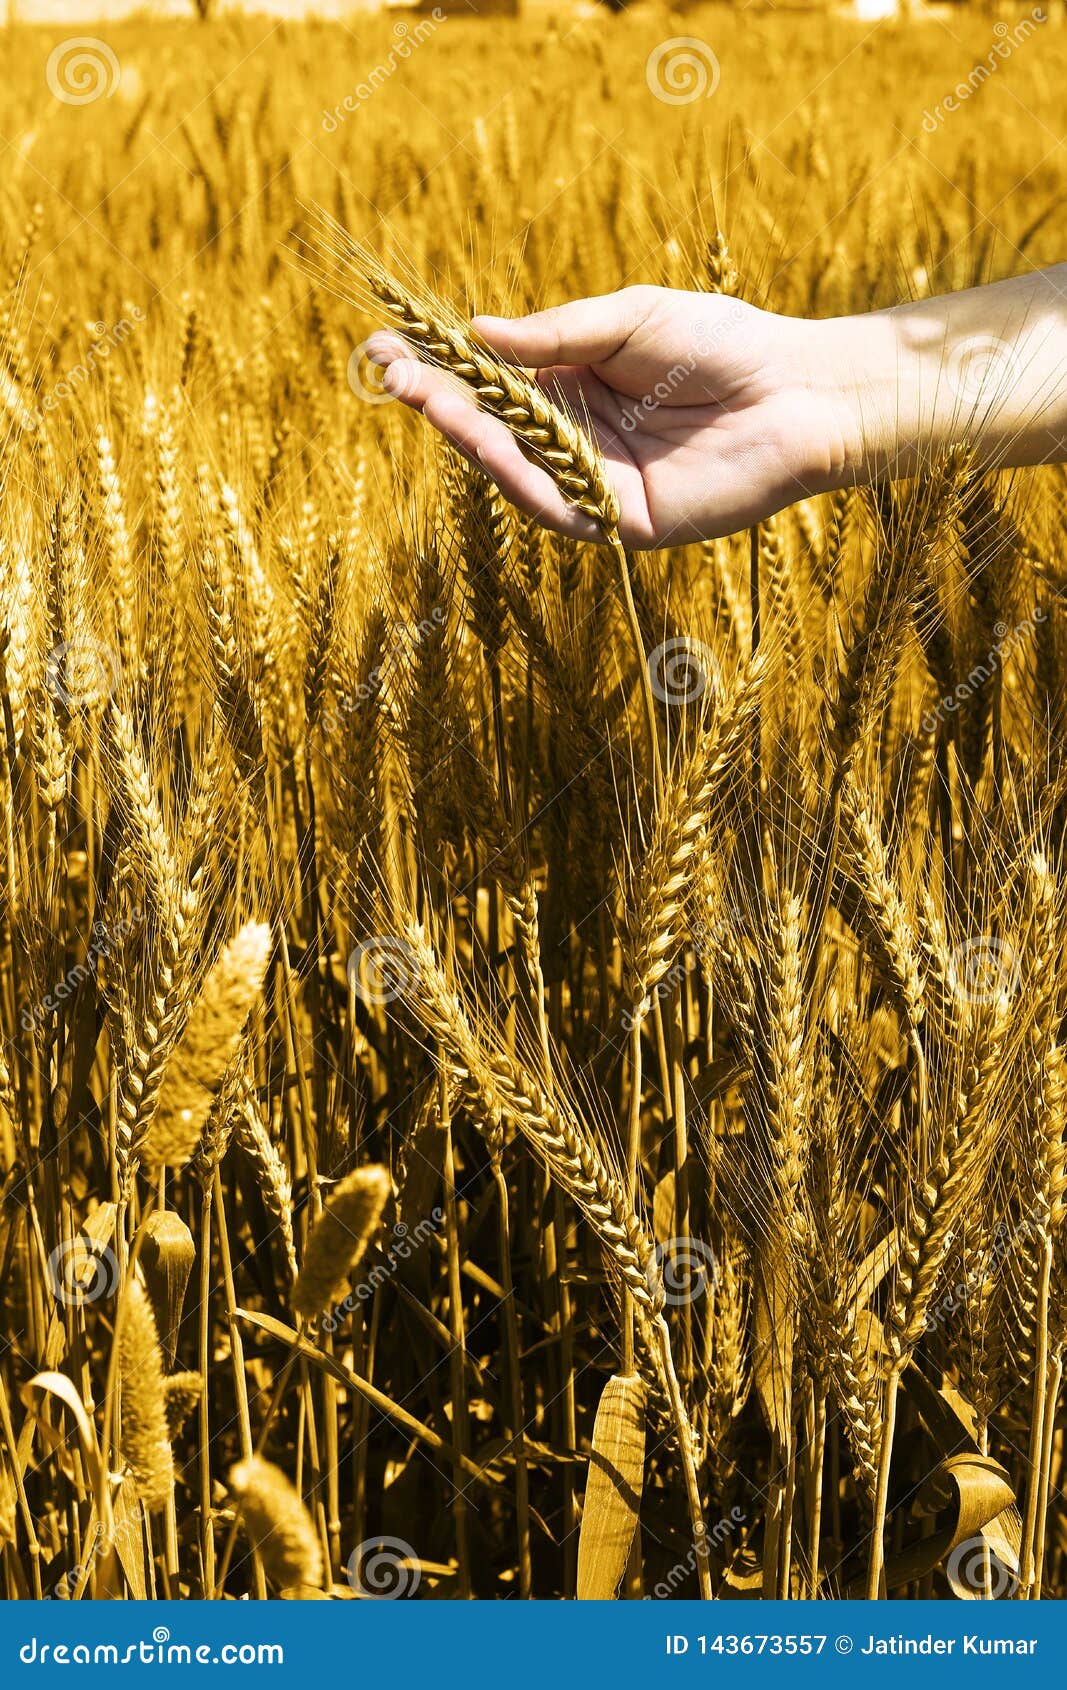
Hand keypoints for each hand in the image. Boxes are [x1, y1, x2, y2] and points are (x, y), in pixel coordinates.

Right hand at [366, 285, 854, 547]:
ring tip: (429, 401)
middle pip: (493, 429)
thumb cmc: (722, 343)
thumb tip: (477, 333)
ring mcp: (597, 482)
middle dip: (440, 403)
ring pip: (519, 470)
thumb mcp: (628, 319)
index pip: (491, 383)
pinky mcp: (625, 521)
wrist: (797, 391)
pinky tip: (490, 444)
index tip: (386, 347)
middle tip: (389, 374)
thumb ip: (556, 335)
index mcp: (574, 386)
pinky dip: (524, 478)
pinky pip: (562, 506)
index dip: (441, 369)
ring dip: (470, 438)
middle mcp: (577, 438)